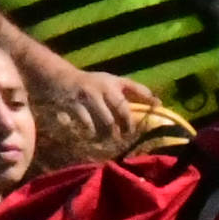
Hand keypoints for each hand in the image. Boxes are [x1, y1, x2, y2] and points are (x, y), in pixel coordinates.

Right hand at [25, 56, 145, 153]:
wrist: (59, 77)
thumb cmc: (92, 83)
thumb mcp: (114, 81)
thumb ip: (136, 90)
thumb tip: (159, 103)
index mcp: (111, 84)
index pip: (125, 105)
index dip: (131, 122)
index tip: (134, 133)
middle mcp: (98, 90)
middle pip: (114, 117)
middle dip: (119, 131)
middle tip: (121, 140)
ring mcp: (83, 99)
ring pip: (99, 124)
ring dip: (104, 136)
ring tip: (106, 141)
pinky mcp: (70, 107)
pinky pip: (82, 126)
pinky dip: (87, 134)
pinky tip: (89, 137)